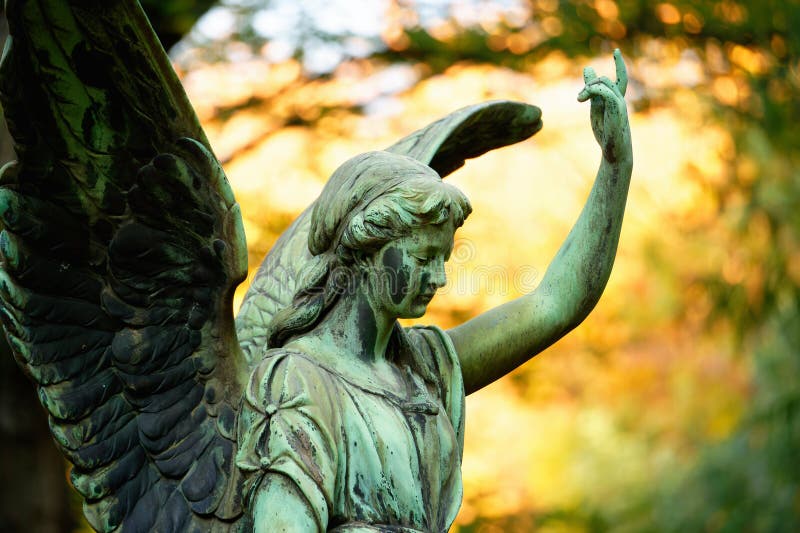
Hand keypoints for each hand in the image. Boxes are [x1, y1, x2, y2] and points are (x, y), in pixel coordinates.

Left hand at [577, 49, 630, 163]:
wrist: (614, 151)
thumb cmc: (606, 131)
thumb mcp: (596, 108)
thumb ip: (592, 91)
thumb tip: (588, 69)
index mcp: (616, 99)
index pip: (621, 77)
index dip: (619, 64)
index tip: (615, 51)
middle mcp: (620, 99)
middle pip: (606, 80)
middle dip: (591, 82)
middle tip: (580, 98)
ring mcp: (619, 103)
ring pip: (604, 84)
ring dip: (588, 88)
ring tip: (580, 99)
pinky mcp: (616, 109)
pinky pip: (604, 91)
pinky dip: (592, 90)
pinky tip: (582, 98)